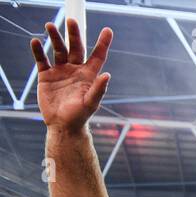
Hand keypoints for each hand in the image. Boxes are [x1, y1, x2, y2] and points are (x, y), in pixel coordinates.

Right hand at [32, 19, 112, 133]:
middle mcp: (75, 70)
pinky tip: (36, 42)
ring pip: (58, 50)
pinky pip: (42, 59)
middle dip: (74, 34)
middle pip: (76, 47)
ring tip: (50, 26)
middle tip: (71, 21)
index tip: (108, 30)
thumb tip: (107, 75)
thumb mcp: (91, 103)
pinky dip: (38, 51)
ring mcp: (61, 71)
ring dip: (55, 38)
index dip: (103, 43)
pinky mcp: (46, 75)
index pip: (98, 55)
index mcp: (89, 75)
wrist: (62, 125)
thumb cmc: (80, 116)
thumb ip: (98, 89)